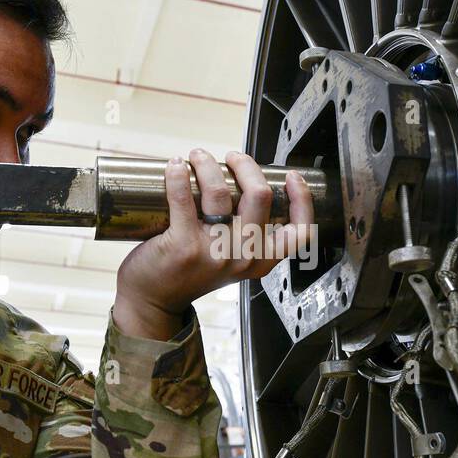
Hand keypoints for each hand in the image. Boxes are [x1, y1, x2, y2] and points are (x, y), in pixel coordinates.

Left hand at [114, 149, 313, 339]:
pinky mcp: (184, 245)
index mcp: (262, 260)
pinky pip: (184, 197)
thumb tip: (247, 182)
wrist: (155, 300)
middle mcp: (243, 257)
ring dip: (208, 164)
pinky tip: (176, 165)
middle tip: (232, 159)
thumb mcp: (235, 260)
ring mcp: (215, 251)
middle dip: (246, 165)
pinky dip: (178, 174)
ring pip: (221, 191)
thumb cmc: (193, 273)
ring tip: (199, 156)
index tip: (291, 177)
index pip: (299, 231)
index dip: (301, 198)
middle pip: (260, 194)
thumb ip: (248, 232)